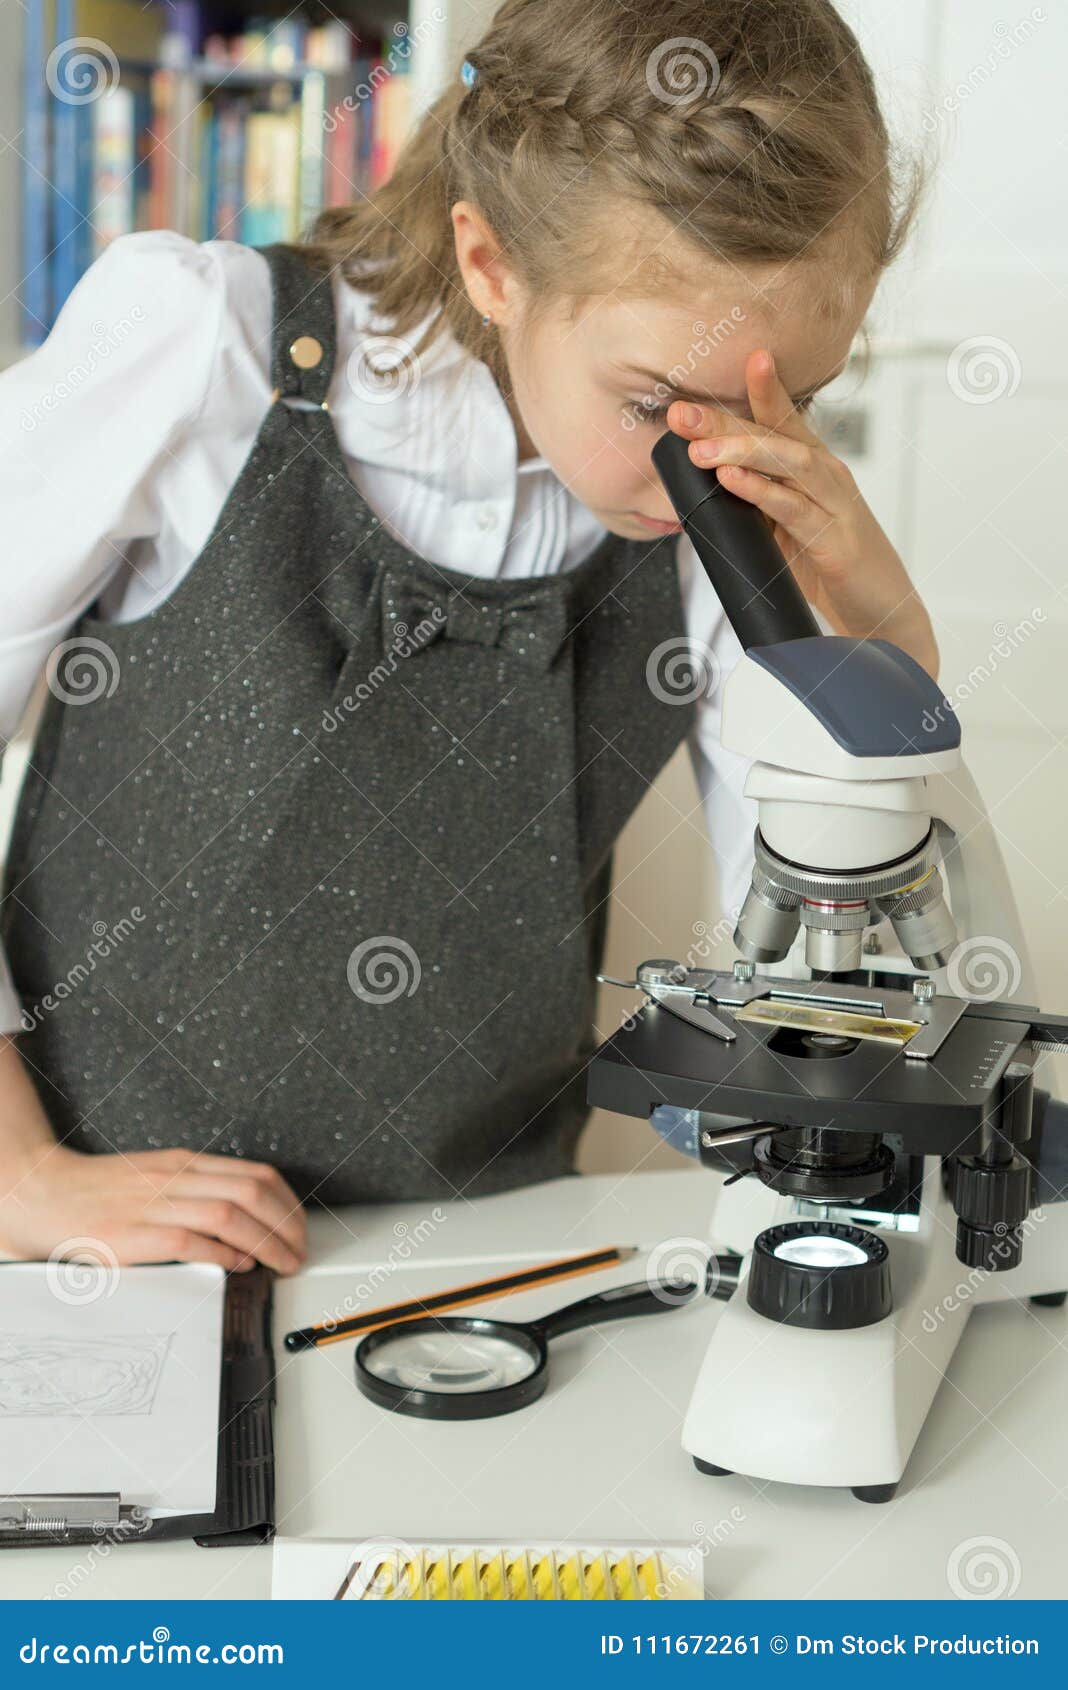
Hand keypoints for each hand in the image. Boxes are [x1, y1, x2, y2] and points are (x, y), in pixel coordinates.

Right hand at [0, 1143, 307, 1273]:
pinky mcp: (135, 1234)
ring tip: (280, 1263)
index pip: (256, 1175)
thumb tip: (244, 1222)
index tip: (300, 1228)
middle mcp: (176, 1178)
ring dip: (267, 1242)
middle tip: (299, 1252)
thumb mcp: (157, 1178)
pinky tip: (236, 1265)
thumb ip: (197, 1192)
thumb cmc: (100, 1192)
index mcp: (185, 1164)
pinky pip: (190, 1241)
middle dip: (287, 1226)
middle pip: (252, 1194)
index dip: (289, 1204)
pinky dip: (221, 1253)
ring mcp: (156, 1204)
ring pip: (230, 1214)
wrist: (44, 1193)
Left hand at [666, 349, 939, 680]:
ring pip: (787, 462)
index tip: (744, 356)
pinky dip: (761, 491)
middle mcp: (828, 477)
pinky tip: (733, 480)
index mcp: (814, 472)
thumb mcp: (787, 534)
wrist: (883, 619)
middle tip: (682, 412)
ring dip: (741, 449)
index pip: (786, 421)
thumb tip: (704, 500)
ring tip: (701, 448)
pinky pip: (794, 509)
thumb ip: (757, 510)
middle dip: (725, 420)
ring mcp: (835, 505)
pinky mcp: (835, 541)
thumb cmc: (832, 573)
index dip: (766, 388)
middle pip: (775, 436)